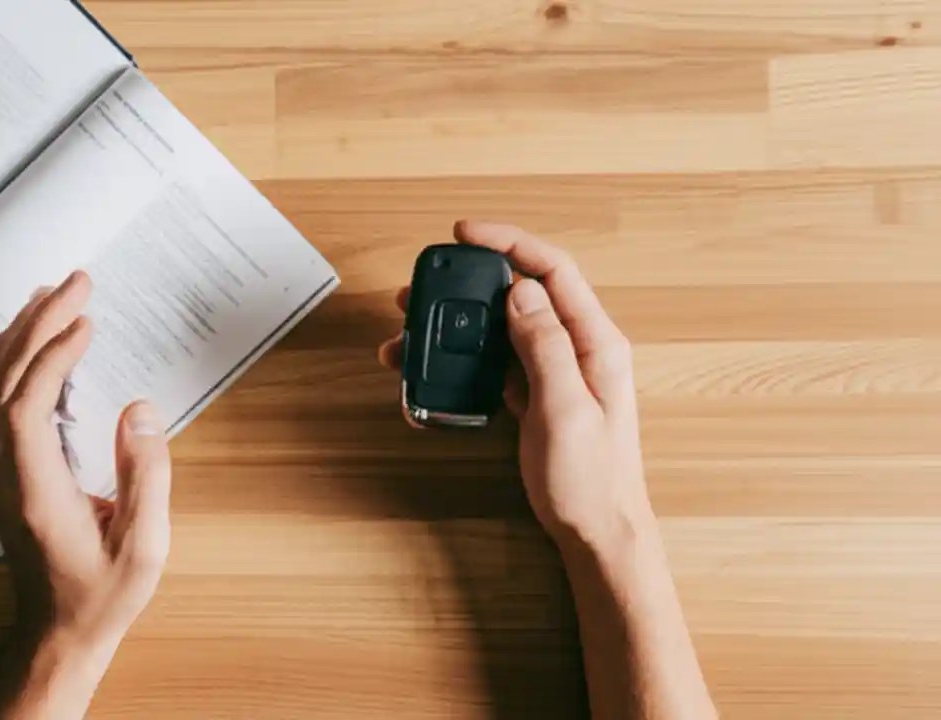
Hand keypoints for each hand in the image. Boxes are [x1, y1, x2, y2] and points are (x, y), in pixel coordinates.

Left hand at [0, 270, 171, 718]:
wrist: (57, 632)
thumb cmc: (102, 594)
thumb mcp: (144, 547)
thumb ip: (145, 476)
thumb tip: (140, 409)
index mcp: (34, 488)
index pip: (28, 402)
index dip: (52, 354)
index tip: (86, 320)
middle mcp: (5, 473)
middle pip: (5, 381)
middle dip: (37, 324)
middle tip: (76, 282)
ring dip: (22, 337)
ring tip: (53, 296)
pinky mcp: (6, 472)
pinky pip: (0, 403)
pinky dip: (17, 363)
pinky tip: (38, 345)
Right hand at [379, 221, 653, 548]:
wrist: (599, 533)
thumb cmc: (591, 481)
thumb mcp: (566, 410)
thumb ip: (546, 347)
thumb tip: (520, 292)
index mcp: (596, 342)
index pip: (553, 271)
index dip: (510, 243)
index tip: (465, 233)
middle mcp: (579, 348)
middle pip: (522, 293)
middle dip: (472, 282)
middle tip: (423, 287)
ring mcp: (558, 372)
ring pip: (504, 328)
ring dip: (461, 324)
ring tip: (413, 330)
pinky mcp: (538, 395)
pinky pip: (500, 361)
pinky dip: (467, 357)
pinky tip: (438, 365)